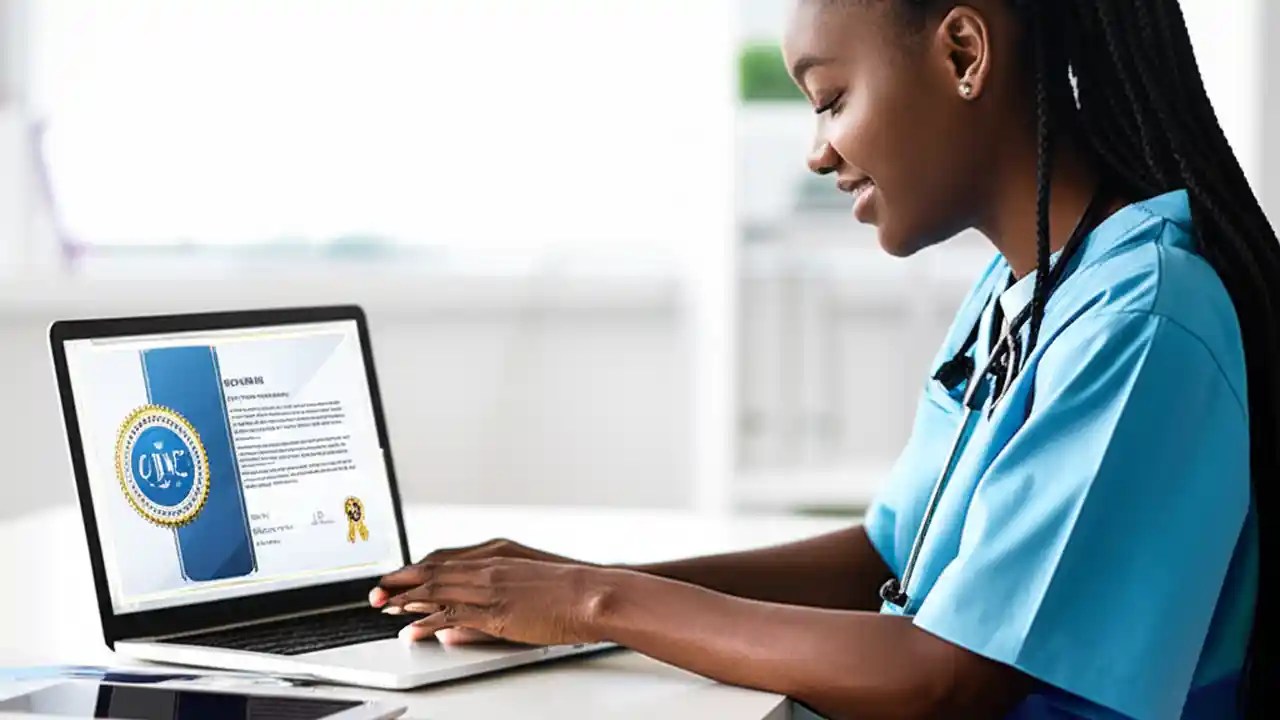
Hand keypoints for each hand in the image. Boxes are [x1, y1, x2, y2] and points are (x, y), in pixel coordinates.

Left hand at [372, 558, 612, 645]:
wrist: (592, 592)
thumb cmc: (569, 588)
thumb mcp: (527, 581)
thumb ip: (496, 590)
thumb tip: (475, 605)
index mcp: (496, 556)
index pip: (445, 560)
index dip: (416, 570)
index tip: (398, 577)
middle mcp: (488, 567)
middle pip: (433, 572)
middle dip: (400, 583)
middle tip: (376, 593)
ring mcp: (490, 588)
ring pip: (437, 590)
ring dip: (406, 600)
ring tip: (383, 608)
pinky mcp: (495, 610)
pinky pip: (453, 614)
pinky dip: (428, 620)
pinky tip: (413, 626)